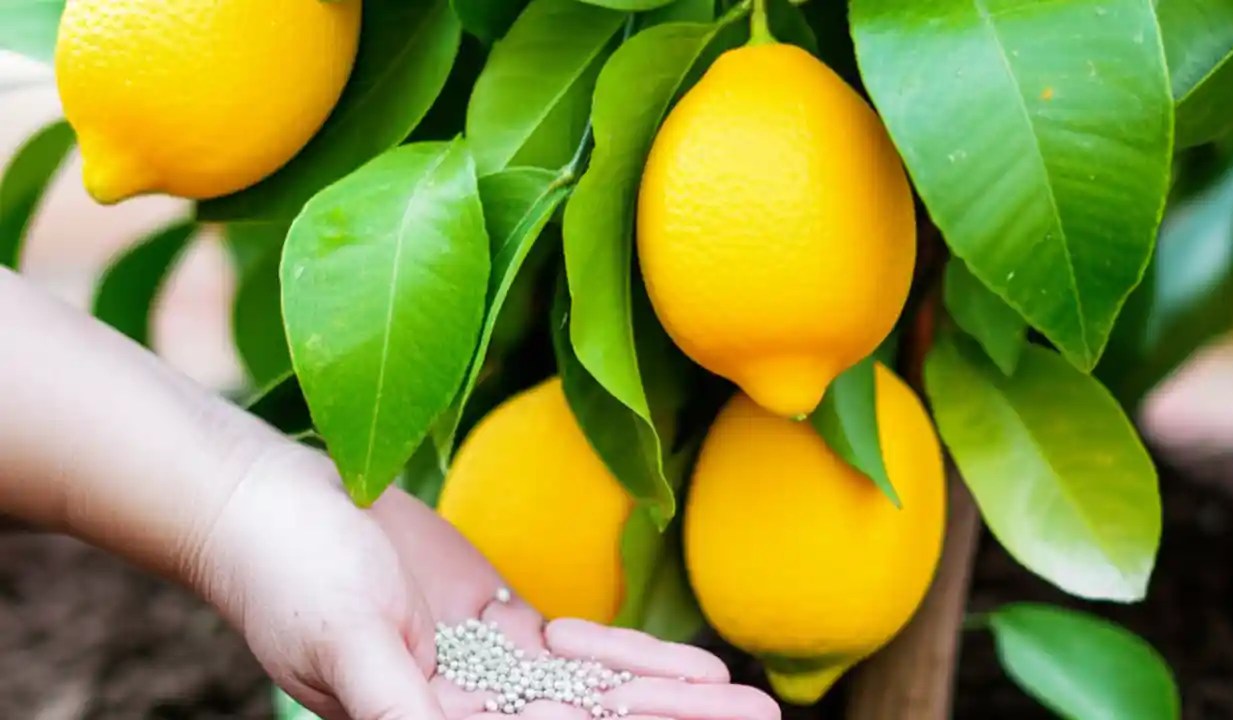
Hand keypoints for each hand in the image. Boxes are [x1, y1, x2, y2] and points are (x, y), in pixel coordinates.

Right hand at [189, 442, 780, 719]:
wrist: (269, 501)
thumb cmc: (290, 574)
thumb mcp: (345, 641)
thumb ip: (400, 706)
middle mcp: (469, 712)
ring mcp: (488, 670)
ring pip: (598, 693)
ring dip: (674, 697)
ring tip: (750, 703)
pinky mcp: (496, 624)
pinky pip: (579, 651)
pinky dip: (635, 657)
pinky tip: (694, 669)